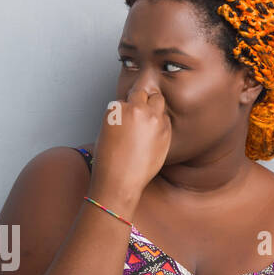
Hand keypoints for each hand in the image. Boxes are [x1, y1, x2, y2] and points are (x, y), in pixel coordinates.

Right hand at [89, 88, 172, 202]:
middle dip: (142, 101)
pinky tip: (153, 137)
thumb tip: (132, 112)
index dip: (127, 107)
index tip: (127, 117)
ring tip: (147, 125)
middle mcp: (135, 109)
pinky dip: (161, 124)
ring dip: (154, 109)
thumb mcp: (106, 131)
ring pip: (158, 101)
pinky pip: (166, 119)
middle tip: (139, 116)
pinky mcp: (165, 130)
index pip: (126, 97)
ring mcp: (153, 118)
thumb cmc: (109, 160)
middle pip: (144, 93)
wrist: (120, 181)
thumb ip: (120, 116)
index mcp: (117, 108)